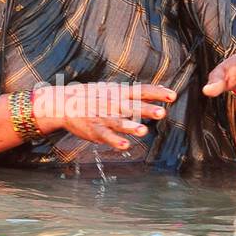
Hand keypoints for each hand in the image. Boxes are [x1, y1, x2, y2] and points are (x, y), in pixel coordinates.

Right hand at [32, 82, 176, 150]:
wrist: (62, 103)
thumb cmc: (90, 97)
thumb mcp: (111, 89)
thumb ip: (134, 92)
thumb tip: (159, 90)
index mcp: (119, 93)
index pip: (141, 91)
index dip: (156, 93)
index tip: (172, 96)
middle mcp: (113, 104)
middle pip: (132, 107)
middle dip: (146, 110)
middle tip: (161, 113)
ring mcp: (104, 117)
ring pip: (119, 122)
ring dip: (131, 126)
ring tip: (143, 131)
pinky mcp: (95, 130)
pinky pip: (106, 136)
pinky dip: (115, 141)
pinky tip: (125, 145)